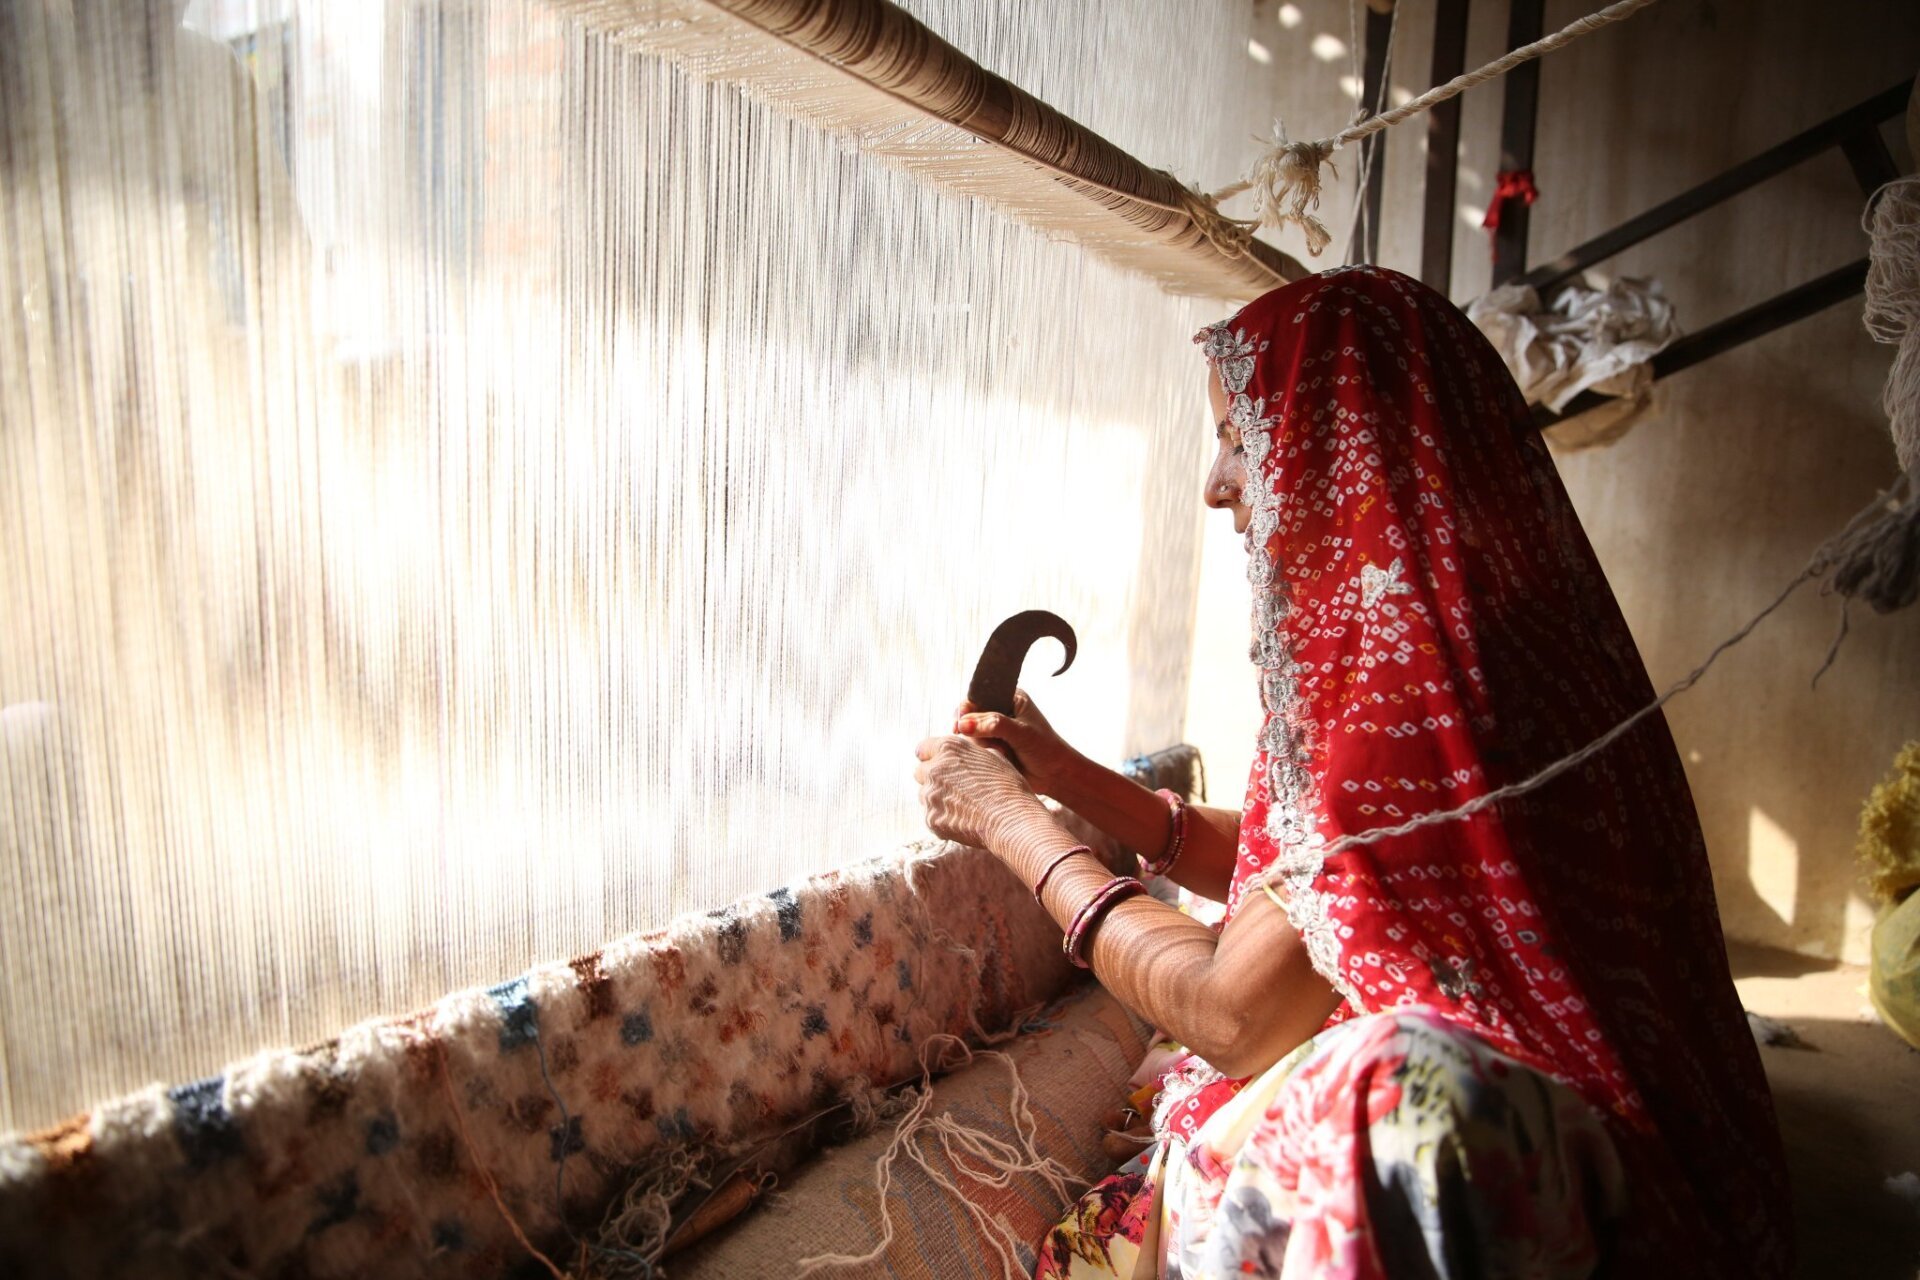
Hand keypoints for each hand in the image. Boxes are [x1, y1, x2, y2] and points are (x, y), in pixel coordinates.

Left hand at [913, 732, 1045, 849]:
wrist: (1012, 821)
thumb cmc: (1008, 786)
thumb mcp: (993, 756)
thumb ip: (970, 752)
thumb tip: (964, 754)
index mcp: (948, 749)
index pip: (923, 748)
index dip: (932, 756)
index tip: (939, 764)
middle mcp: (934, 769)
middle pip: (920, 772)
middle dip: (933, 777)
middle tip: (955, 787)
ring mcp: (930, 796)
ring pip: (925, 795)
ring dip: (938, 798)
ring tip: (964, 805)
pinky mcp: (931, 819)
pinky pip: (932, 816)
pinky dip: (944, 818)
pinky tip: (965, 819)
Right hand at [952, 688, 1081, 798]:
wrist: (1054, 775)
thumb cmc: (1045, 749)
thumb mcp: (1021, 733)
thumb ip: (993, 725)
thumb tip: (963, 725)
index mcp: (1009, 697)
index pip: (978, 696)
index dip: (966, 708)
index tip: (960, 724)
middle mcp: (1000, 711)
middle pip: (969, 715)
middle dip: (974, 730)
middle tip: (987, 741)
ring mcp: (994, 730)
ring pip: (970, 734)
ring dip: (981, 744)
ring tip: (1000, 751)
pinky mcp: (991, 747)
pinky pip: (974, 748)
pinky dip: (980, 753)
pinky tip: (995, 757)